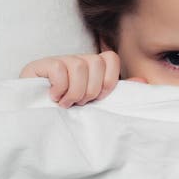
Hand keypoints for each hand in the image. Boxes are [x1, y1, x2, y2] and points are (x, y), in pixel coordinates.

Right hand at [19, 51, 143, 106]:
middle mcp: (77, 61)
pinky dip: (59, 88)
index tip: (98, 98)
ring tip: (65, 103)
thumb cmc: (68, 114)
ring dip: (75, 92)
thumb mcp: (96, 104)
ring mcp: (59, 60)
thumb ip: (117, 93)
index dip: (109, 80)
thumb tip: (142, 82)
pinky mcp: (41, 65)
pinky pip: (59, 69)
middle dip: (90, 90)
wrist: (35, 119)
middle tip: (78, 103)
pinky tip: (52, 97)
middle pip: (96, 63)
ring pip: (80, 66)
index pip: (111, 58)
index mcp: (92, 68)